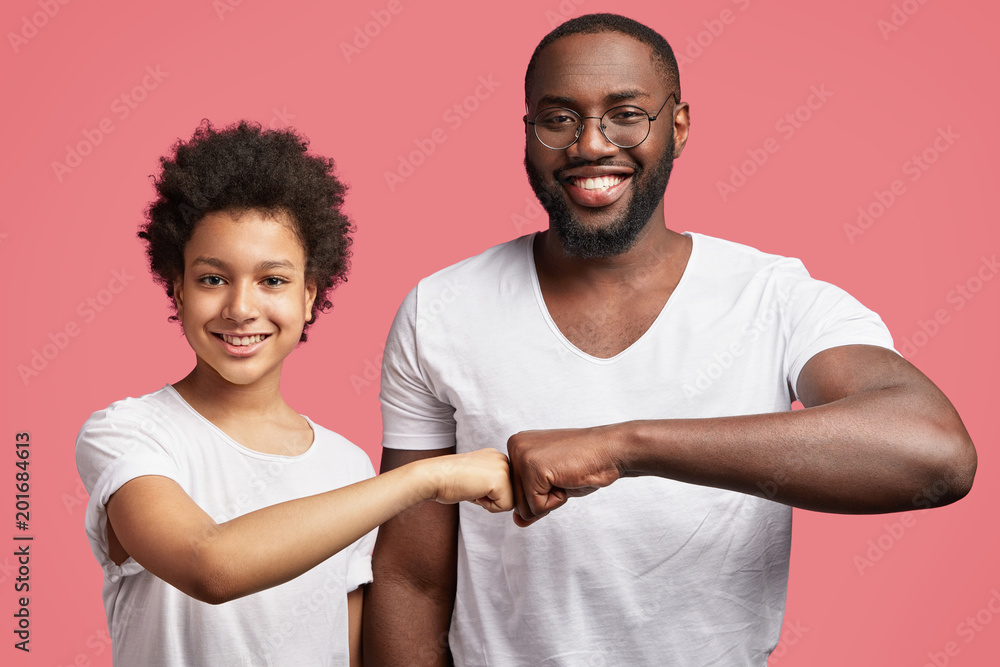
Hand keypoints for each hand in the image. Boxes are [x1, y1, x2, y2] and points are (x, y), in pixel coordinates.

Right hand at [422, 448, 513, 512]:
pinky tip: (474, 492)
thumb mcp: (477, 477)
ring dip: (491, 503)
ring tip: (473, 489)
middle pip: (510, 493)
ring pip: (510, 501)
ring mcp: (503, 467)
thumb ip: (493, 483)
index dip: (489, 493)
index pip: (505, 486)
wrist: (434, 476)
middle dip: (492, 498)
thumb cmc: (449, 481)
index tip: (472, 483)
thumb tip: (511, 500)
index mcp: (497, 456)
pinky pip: (505, 507)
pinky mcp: (500, 480)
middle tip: (472, 487)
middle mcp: (503, 458)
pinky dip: (489, 507)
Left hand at [506, 426, 623, 526]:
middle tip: (563, 475)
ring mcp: (521, 456)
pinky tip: (567, 478)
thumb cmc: (585, 463)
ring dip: (551, 500)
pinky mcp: (532, 468)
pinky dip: (557, 501)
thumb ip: (532, 500)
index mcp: (516, 445)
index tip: (558, 472)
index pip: (514, 490)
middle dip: (544, 498)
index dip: (540, 492)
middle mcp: (514, 446)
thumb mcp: (552, 484)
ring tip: (565, 476)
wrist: (610, 450)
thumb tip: (517, 521)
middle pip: (515, 500)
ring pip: (524, 507)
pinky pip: (536, 507)